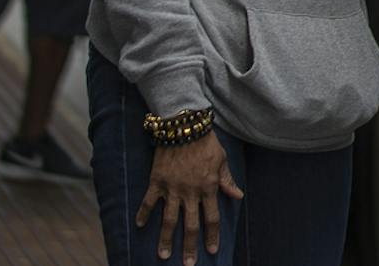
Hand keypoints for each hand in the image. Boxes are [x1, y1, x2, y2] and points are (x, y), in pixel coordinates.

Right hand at [136, 133, 240, 258]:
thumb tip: (238, 197)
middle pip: (190, 225)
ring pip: (169, 219)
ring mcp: (172, 188)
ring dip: (166, 239)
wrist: (185, 126)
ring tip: (164, 255)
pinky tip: (139, 226)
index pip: (212, 218)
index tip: (212, 251)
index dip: (212, 236)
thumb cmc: (207, 142)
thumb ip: (228, 181)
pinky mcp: (157, 181)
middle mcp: (191, 192)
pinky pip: (148, 201)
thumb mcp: (222, 160)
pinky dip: (143, 214)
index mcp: (209, 188)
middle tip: (188, 264)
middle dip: (190, 246)